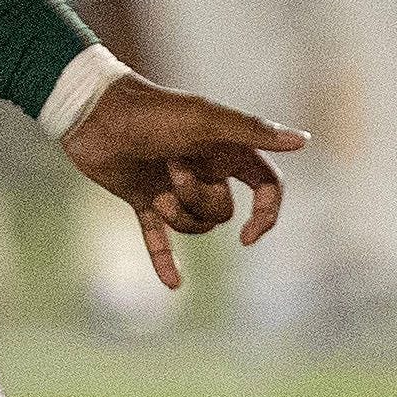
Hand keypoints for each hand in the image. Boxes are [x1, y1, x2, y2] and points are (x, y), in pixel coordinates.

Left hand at [60, 74, 305, 288]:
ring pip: (193, 224)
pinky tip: (174, 284)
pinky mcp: (143, 198)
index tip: (249, 235)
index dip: (266, 213)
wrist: (93, 113)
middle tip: (173, 170)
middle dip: (200, 201)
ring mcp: (173, 186)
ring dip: (177, 217)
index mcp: (226, 149)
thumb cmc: (153, 111)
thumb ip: (253, 132)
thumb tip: (304, 140)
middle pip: (223, 210)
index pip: (266, 186)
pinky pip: (158, 238)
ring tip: (156, 190)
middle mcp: (205, 168)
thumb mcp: (206, 120)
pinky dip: (164, 260)